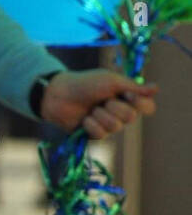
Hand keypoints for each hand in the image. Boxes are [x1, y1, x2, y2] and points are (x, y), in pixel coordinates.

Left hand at [40, 69, 158, 138]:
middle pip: (131, 117)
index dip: (139, 103)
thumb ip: (133, 87)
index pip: (147, 107)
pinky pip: (101, 134)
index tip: (127, 94)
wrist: (58, 93)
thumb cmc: (85, 83)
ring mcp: (108, 124)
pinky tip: (83, 119)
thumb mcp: (110, 80)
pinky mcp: (95, 134)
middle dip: (114, 106)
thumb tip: (156, 88)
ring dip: (100, 114)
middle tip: (102, 99)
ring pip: (116, 126)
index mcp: (127, 98)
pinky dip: (91, 124)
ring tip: (90, 108)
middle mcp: (120, 112)